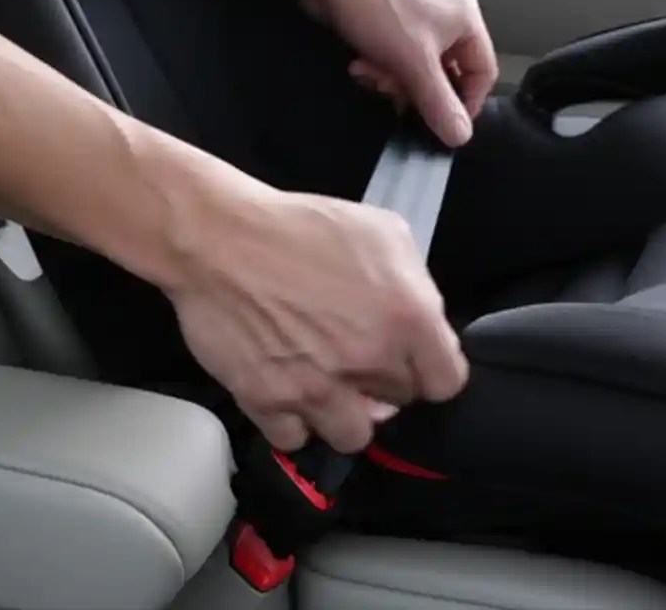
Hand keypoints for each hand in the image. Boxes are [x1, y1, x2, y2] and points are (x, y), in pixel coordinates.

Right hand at [160, 167, 467, 452]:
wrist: (219, 238)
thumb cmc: (302, 226)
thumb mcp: (382, 231)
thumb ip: (416, 282)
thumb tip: (423, 320)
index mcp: (407, 318)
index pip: (447, 382)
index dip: (431, 370)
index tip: (413, 360)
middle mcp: (368, 361)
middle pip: (398, 405)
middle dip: (384, 384)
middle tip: (359, 358)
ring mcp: (317, 388)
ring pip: (352, 437)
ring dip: (344, 415)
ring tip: (328, 385)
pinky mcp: (268, 402)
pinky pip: (296, 439)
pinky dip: (294, 422)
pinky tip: (291, 392)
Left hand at [301, 0, 497, 146]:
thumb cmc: (375, 9)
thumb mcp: (412, 64)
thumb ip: (439, 104)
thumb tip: (460, 136)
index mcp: (466, 16)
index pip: (483, 71)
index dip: (466, 103)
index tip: (444, 125)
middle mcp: (449, 9)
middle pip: (447, 70)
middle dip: (416, 87)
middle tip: (392, 92)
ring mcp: (420, 8)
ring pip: (419, 64)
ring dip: (393, 77)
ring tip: (369, 73)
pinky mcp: (394, 11)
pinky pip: (400, 50)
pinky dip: (383, 62)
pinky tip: (360, 61)